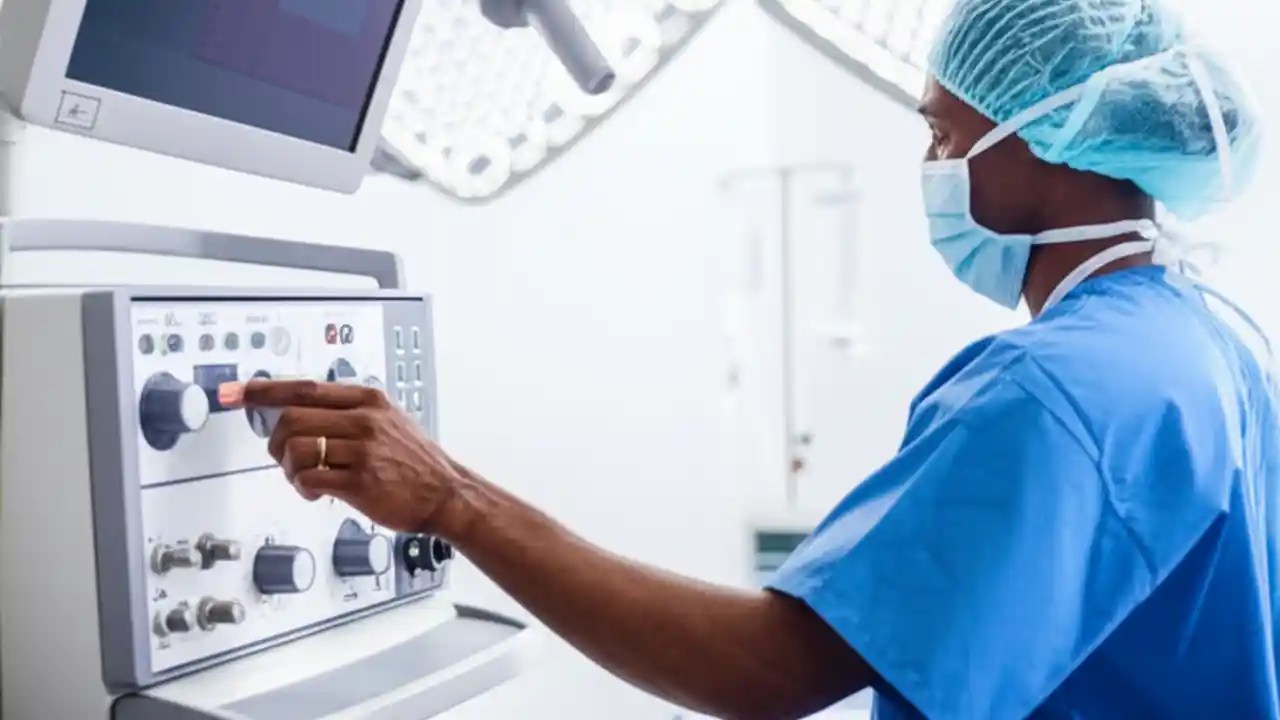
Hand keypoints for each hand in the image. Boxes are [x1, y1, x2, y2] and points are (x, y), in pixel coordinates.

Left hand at [227, 379, 472, 536]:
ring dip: (289, 468)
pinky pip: (310, 478)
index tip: (235, 393)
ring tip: (303, 478)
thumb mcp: (388, 419)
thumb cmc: (414, 460)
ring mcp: (363, 450)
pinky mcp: (360, 481)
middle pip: (292, 418)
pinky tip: (315, 492)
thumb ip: (348, 410)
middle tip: (283, 457)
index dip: (264, 390)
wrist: (445, 493)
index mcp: (368, 399)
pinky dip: (302, 487)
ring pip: (297, 449)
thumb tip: (299, 409)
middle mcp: (364, 420)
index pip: (304, 388)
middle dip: (275, 440)